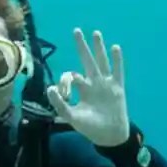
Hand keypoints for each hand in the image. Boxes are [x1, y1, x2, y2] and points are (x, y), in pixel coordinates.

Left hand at [46, 28, 130, 146]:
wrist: (109, 135)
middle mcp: (94, 83)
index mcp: (82, 88)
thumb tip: (49, 88)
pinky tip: (115, 47)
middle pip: (87, 60)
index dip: (64, 81)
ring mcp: (106, 84)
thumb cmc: (90, 127)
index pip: (71, 76)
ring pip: (101, 61)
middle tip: (76, 30)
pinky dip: (116, 60)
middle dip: (81, 46)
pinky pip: (117, 71)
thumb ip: (59, 103)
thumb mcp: (71, 116)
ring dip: (98, 48)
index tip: (63, 94)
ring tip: (95, 33)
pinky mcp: (117, 87)